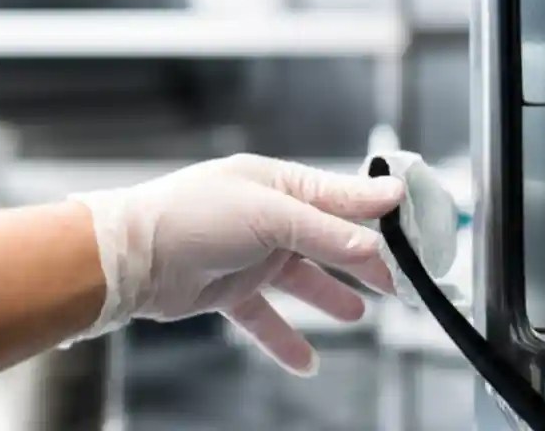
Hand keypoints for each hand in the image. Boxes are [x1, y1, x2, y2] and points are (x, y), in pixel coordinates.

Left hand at [70, 153, 403, 374]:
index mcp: (280, 184)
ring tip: (360, 312)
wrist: (130, 258)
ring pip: (303, 279)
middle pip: (329, 242)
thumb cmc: (191, 215)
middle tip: (398, 284)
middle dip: (365, 264)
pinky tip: (306, 360)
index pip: (343, 198)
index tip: (414, 226)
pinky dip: (286, 338)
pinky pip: (266, 317)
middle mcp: (267, 217)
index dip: (379, 213)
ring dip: (331, 297)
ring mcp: (249, 255)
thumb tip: (385, 209)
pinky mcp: (229, 289)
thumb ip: (332, 224)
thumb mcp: (273, 215)